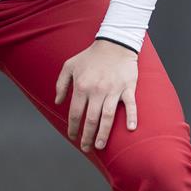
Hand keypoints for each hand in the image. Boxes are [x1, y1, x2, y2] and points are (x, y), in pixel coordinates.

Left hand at [53, 39, 138, 153]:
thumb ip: (61, 84)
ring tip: (99, 145)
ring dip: (103, 133)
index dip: (73, 127)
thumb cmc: (90, 55)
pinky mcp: (128, 87)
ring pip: (107, 116)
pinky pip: (130, 105)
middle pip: (90, 119)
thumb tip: (58, 102)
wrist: (114, 43)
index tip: (73, 136)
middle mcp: (97, 90)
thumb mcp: (69, 66)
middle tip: (86, 148)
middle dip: (87, 136)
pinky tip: (130, 129)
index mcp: (82, 86)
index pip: (75, 113)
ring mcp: (113, 90)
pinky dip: (131, 117)